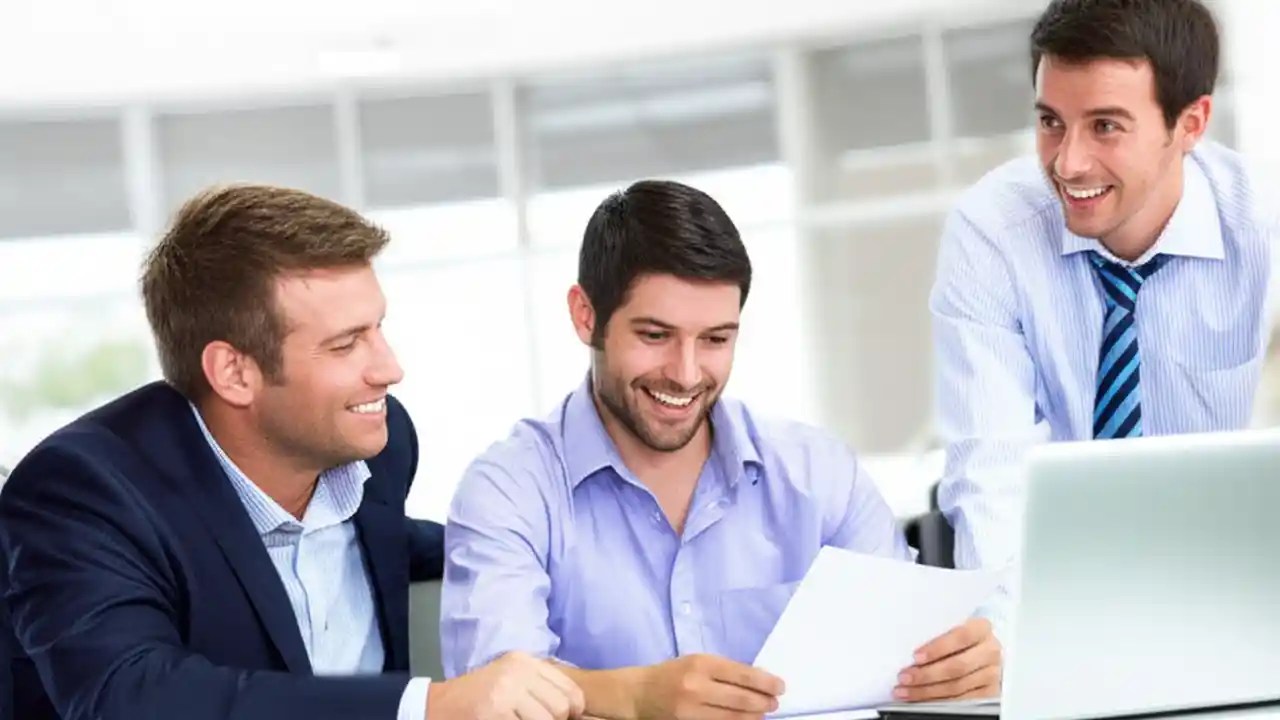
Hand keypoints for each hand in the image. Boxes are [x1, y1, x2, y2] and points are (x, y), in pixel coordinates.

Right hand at [427, 651, 585, 719]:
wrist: (438, 705)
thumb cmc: (479, 697)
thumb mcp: (511, 681)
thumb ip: (540, 688)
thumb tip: (577, 711)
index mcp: (525, 662)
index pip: (570, 690)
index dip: (574, 712)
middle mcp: (518, 671)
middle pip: (560, 708)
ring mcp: (506, 690)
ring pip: (547, 719)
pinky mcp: (495, 710)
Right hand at [634, 653, 785, 719]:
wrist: (639, 693)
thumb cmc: (672, 674)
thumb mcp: (696, 662)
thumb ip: (724, 670)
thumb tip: (758, 679)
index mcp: (701, 664)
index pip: (743, 674)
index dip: (766, 682)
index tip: (780, 687)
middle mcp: (697, 686)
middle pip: (741, 699)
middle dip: (764, 702)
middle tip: (774, 703)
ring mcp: (691, 709)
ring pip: (733, 717)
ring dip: (753, 716)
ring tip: (763, 713)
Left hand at [894, 618, 1001, 701]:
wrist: (980, 650)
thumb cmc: (957, 637)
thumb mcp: (949, 627)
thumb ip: (934, 633)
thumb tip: (904, 647)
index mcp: (981, 628)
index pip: (961, 636)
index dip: (937, 647)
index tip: (916, 656)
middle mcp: (990, 651)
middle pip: (957, 666)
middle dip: (927, 674)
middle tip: (904, 677)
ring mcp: (991, 673)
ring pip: (957, 686)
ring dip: (927, 691)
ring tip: (905, 690)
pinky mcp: (990, 693)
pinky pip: (962, 701)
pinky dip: (938, 702)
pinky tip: (921, 700)